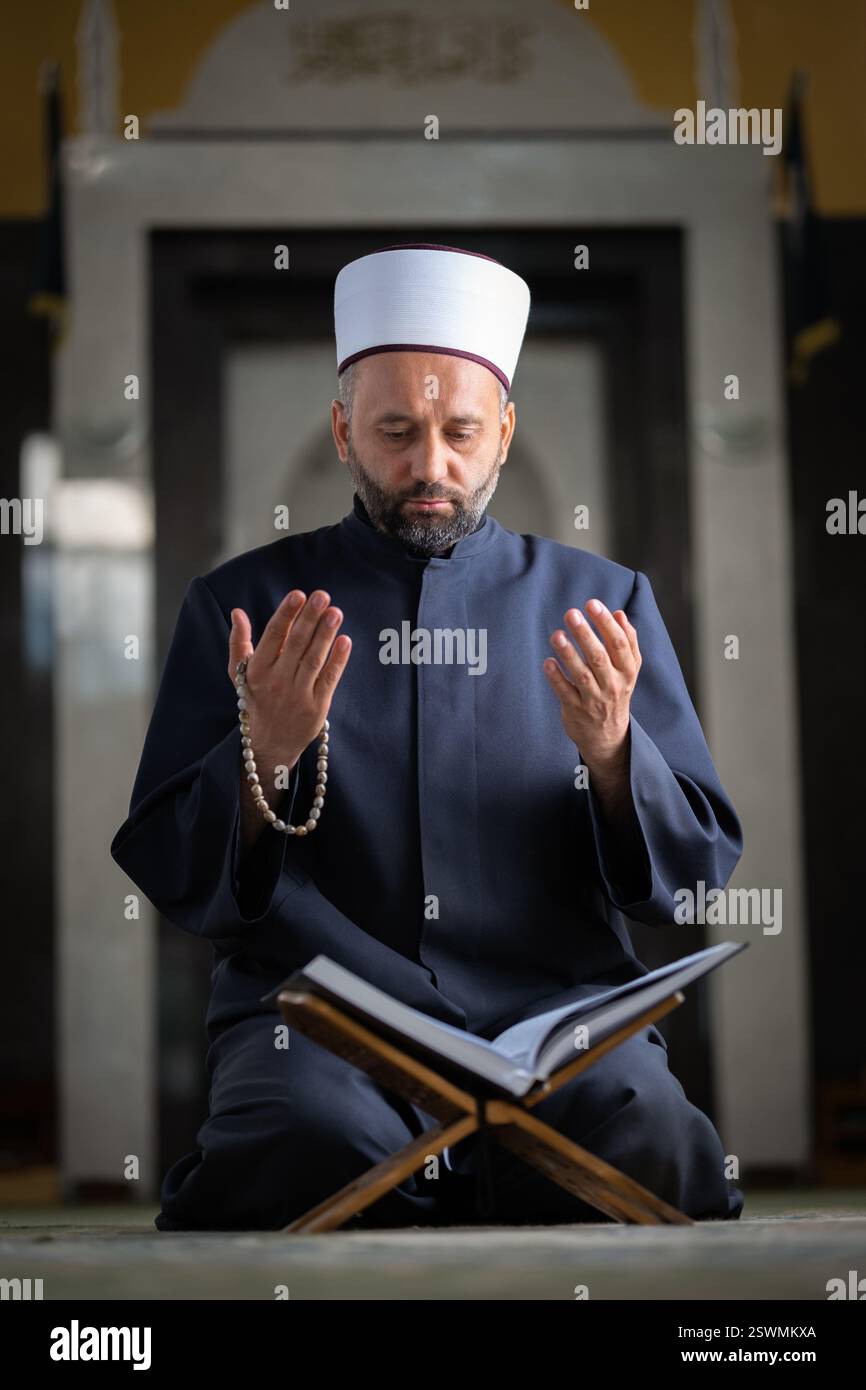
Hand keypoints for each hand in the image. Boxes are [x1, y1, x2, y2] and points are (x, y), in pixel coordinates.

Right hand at [228, 589, 350, 787]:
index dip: (286, 614)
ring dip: (326, 634)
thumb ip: (239, 642)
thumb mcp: (240, 674)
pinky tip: (345, 640)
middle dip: (310, 618)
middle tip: (322, 596)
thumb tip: (237, 612)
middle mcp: (276, 682)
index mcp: (257, 670)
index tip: (298, 594)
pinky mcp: (317, 707)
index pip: (272, 637)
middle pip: (296, 644)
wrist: (269, 743)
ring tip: (336, 612)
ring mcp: (298, 695)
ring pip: (313, 659)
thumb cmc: (256, 699)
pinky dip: (338, 660)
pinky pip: (329, 679)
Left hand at [543, 599, 640, 772]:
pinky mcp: (576, 710)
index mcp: (627, 671)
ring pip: (582, 675)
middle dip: (585, 634)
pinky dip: (556, 678)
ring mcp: (594, 699)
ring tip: (557, 635)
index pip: (619, 644)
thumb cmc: (616, 693)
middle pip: (600, 657)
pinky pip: (565, 692)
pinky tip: (548, 662)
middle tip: (571, 613)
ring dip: (568, 654)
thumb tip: (619, 613)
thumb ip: (627, 641)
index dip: (606, 623)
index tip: (592, 604)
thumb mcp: (629, 670)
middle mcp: (613, 685)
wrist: (608, 736)